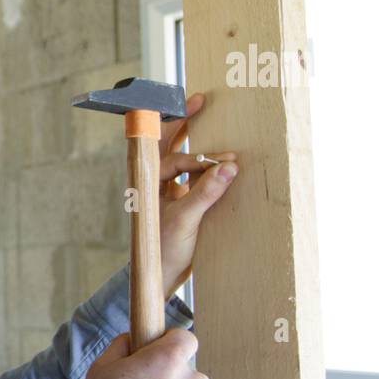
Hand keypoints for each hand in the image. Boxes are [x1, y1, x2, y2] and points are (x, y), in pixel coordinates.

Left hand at [158, 93, 238, 296]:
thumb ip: (205, 193)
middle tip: (201, 100)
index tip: (207, 126)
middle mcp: (157, 182)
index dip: (189, 142)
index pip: (168, 151)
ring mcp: (169, 191)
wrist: (160, 278)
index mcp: (149, 182)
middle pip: (168, 144)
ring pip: (184, 159)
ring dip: (200, 146)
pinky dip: (210, 169)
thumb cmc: (161, 250)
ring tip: (218, 129)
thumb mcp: (185, 220)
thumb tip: (229, 167)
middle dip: (184, 123)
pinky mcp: (183, 202)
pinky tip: (226, 165)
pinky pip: (196, 178)